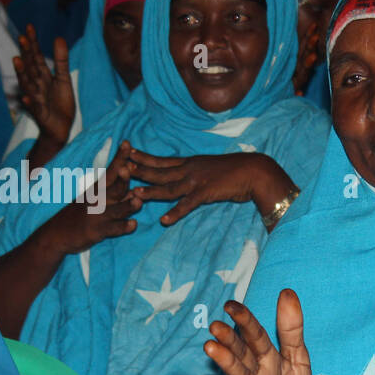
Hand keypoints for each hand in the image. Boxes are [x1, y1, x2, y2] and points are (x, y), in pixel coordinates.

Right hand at [14, 25, 75, 147]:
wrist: (60, 129)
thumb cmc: (59, 104)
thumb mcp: (63, 79)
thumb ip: (61, 60)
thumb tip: (58, 37)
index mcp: (43, 76)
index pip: (36, 56)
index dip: (33, 42)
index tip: (29, 27)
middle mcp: (36, 85)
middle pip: (30, 67)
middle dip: (26, 53)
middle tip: (22, 38)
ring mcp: (36, 99)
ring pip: (28, 85)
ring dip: (22, 73)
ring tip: (16, 60)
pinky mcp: (40, 114)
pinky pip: (34, 108)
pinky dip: (29, 103)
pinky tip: (25, 98)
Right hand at [40, 141, 141, 254]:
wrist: (55, 234)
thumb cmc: (77, 215)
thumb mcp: (92, 200)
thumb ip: (114, 196)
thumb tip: (134, 191)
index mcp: (97, 189)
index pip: (111, 170)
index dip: (120, 157)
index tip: (127, 143)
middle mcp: (98, 200)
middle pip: (115, 188)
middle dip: (122, 179)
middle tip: (128, 168)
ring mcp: (97, 216)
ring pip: (116, 210)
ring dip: (127, 206)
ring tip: (138, 201)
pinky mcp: (97, 232)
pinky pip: (113, 229)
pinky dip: (122, 227)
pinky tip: (132, 225)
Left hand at [129, 149, 294, 225]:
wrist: (254, 171)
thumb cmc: (233, 172)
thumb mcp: (209, 168)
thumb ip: (194, 172)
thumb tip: (183, 175)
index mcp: (189, 163)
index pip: (162, 160)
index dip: (143, 158)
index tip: (127, 153)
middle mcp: (189, 169)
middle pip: (159, 171)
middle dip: (139, 170)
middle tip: (120, 168)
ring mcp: (197, 180)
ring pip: (169, 187)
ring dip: (151, 192)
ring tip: (134, 195)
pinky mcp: (206, 192)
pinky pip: (187, 204)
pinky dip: (176, 212)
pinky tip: (165, 220)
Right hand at [205, 292, 312, 374]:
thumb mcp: (298, 361)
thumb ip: (291, 330)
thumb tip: (286, 291)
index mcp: (267, 360)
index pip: (254, 337)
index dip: (244, 321)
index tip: (230, 305)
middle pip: (242, 356)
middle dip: (229, 342)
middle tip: (214, 327)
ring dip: (226, 366)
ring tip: (211, 349)